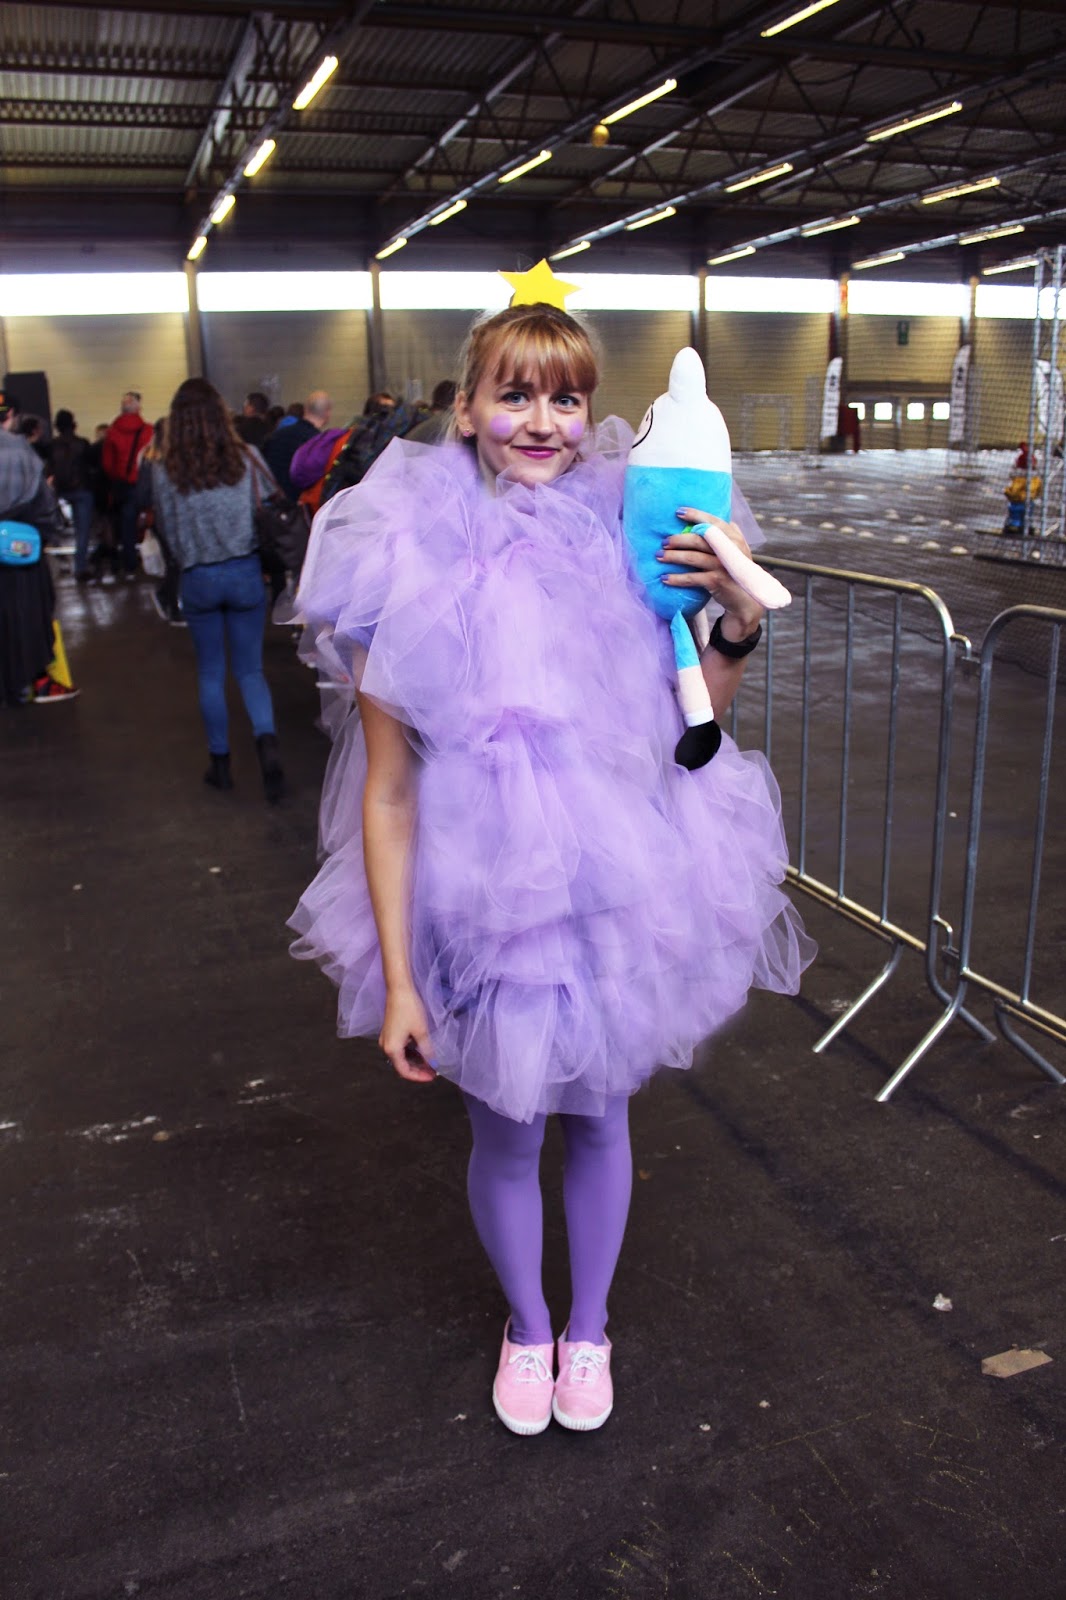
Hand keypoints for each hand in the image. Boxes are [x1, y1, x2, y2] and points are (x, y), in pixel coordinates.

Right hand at [380, 985, 436, 1083]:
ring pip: (401, 1057)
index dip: (419, 1076)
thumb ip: (427, 1050)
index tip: (432, 1076)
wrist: (398, 989)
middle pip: (401, 1065)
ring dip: (415, 1060)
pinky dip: (411, 1052)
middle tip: (433, 1070)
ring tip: (430, 1061)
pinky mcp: (389, 1032)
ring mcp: (386, 1039)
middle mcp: (386, 1047)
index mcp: (392, 1049)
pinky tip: (422, 1050)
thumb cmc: (409, 1010)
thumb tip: (433, 1063)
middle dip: (418, 1069)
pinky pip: (399, 1048)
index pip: (404, 1072)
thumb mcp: (421, 1031)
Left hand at [659, 509, 765, 637]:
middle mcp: (729, 550)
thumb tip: (715, 520)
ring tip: (659, 556)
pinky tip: (664, 578)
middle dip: (679, 539)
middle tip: (664, 541)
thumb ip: (728, 535)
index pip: (713, 522)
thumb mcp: (738, 550)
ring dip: (673, 557)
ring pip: (693, 558)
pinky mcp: (716, 581)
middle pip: (699, 539)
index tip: (678, 512)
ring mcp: (722, 566)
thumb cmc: (736, 571)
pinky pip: (692, 578)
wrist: (745, 599)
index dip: (696, 515)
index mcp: (734, 538)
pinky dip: (677, 578)